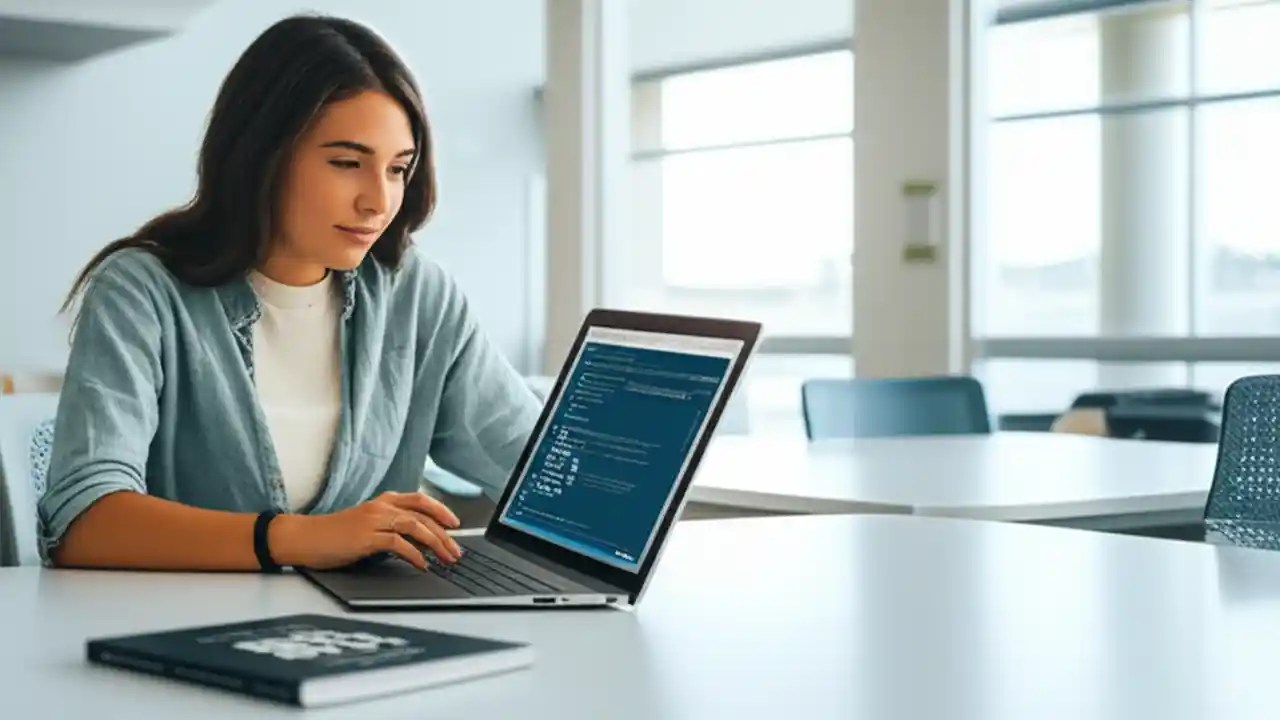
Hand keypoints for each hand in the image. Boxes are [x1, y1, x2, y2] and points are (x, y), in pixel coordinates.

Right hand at [268, 491, 462, 569]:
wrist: (305, 537)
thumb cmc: (335, 534)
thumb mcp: (368, 524)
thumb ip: (391, 527)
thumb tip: (420, 541)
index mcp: (384, 501)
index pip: (421, 500)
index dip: (441, 510)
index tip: (455, 524)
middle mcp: (381, 506)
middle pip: (423, 515)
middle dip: (444, 534)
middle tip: (456, 551)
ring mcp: (374, 520)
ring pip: (416, 527)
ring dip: (435, 544)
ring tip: (446, 559)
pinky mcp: (366, 537)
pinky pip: (398, 544)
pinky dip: (414, 555)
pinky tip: (422, 565)